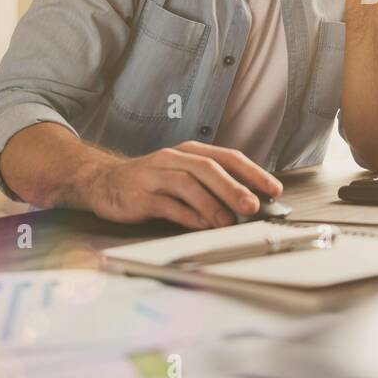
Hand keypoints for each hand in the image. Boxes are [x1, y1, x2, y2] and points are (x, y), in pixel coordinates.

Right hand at [89, 140, 282, 228]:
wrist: (103, 182)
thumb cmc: (152, 181)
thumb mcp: (183, 175)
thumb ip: (212, 186)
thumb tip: (249, 203)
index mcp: (189, 151)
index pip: (227, 157)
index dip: (252, 172)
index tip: (273, 189)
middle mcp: (173, 158)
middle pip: (208, 168)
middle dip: (233, 187)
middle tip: (253, 206)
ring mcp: (155, 175)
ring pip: (187, 184)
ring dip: (211, 203)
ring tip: (228, 221)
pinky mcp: (140, 195)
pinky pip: (166, 204)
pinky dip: (186, 216)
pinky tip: (201, 226)